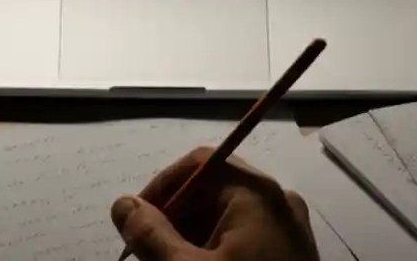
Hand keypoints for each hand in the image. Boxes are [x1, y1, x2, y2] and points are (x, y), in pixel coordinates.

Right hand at [110, 147, 318, 260]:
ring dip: (193, 238)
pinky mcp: (292, 258)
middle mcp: (278, 203)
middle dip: (175, 218)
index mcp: (256, 194)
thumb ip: (149, 235)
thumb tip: (124, 204)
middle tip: (150, 254)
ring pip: (228, 219)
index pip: (199, 164)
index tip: (136, 223)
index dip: (161, 187)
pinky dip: (217, 253)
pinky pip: (247, 241)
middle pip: (213, 191)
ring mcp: (289, 232)